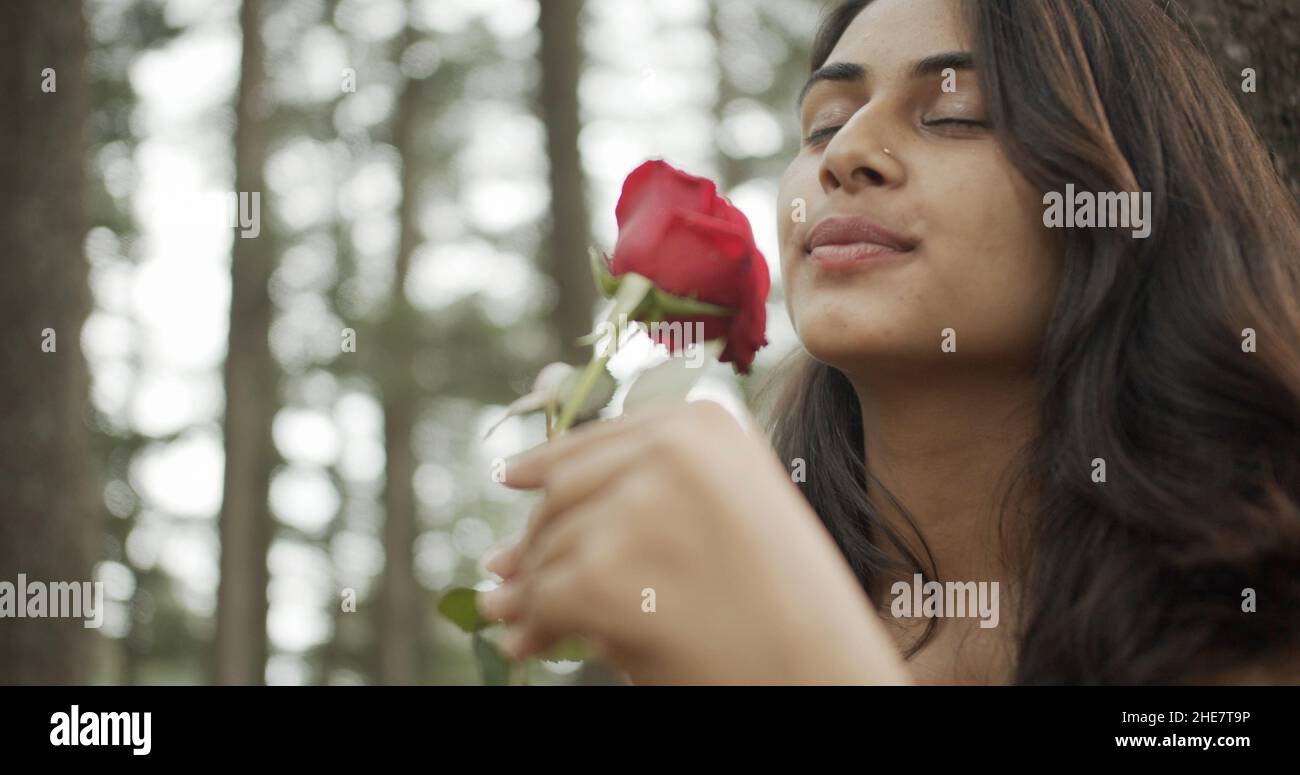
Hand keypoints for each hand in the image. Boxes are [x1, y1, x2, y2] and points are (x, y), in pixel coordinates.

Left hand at [477, 399, 911, 684]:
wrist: (826, 677)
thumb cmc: (784, 610)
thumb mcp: (731, 518)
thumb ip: (645, 499)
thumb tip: (508, 550)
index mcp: (705, 424)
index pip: (598, 441)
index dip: (547, 463)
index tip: (512, 478)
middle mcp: (671, 450)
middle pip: (562, 492)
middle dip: (532, 540)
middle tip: (502, 575)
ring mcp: (637, 507)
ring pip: (549, 549)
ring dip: (529, 590)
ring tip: (516, 618)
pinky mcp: (604, 572)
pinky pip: (545, 600)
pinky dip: (533, 628)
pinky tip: (531, 645)